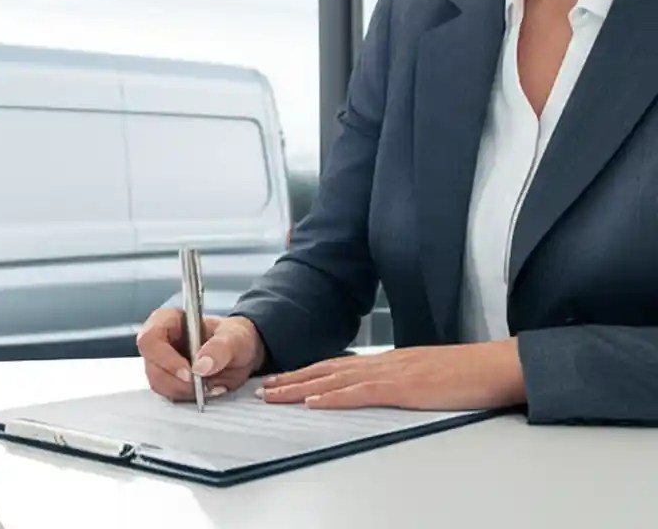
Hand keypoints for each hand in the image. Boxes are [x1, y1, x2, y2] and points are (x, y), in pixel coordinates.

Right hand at [136, 309, 265, 400]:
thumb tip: (201, 366)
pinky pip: (169, 394)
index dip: (165, 358)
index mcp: (168, 321)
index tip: (189, 373)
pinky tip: (204, 391)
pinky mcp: (168, 381)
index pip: (150, 339)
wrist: (241, 352)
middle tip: (202, 386)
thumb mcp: (235, 338)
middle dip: (176, 381)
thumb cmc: (234, 337)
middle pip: (152, 366)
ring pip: (158, 384)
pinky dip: (186, 397)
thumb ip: (220, 348)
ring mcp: (161, 363)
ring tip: (207, 387)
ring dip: (183, 391)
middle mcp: (159, 342)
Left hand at [259, 339, 526, 410]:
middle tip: (263, 387)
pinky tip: (313, 402)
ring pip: (335, 378)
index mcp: (391, 360)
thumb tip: (384, 391)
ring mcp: (394, 372)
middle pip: (328, 369)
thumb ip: (404, 382)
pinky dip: (334, 397)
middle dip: (292, 379)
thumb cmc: (472, 374)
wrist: (501, 365)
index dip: (309, 373)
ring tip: (273, 395)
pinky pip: (362, 392)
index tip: (284, 380)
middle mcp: (385, 362)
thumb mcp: (429, 377)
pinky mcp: (405, 387)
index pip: (340, 366)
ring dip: (300, 388)